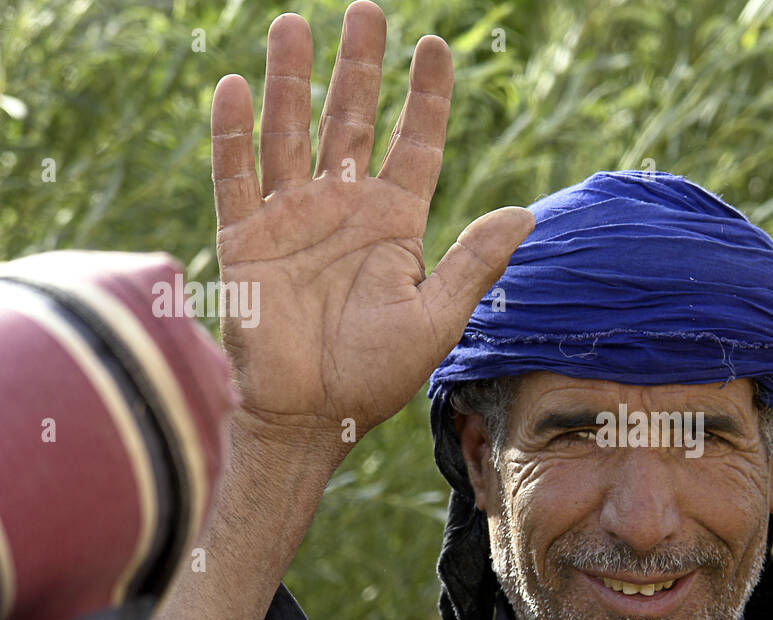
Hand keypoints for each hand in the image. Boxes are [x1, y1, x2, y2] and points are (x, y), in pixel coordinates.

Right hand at [211, 0, 532, 456]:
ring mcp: (294, 217)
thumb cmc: (378, 373)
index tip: (435, 47)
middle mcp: (346, 207)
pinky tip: (237, 87)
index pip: (416, 144)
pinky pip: (236, 175)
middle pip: (353, 121)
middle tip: (367, 11)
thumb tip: (527, 214)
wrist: (313, 415)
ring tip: (295, 26)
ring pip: (292, 132)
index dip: (425, 96)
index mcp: (395, 223)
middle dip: (361, 67)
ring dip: (292, 81)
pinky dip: (234, 134)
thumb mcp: (438, 317)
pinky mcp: (246, 237)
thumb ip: (473, 262)